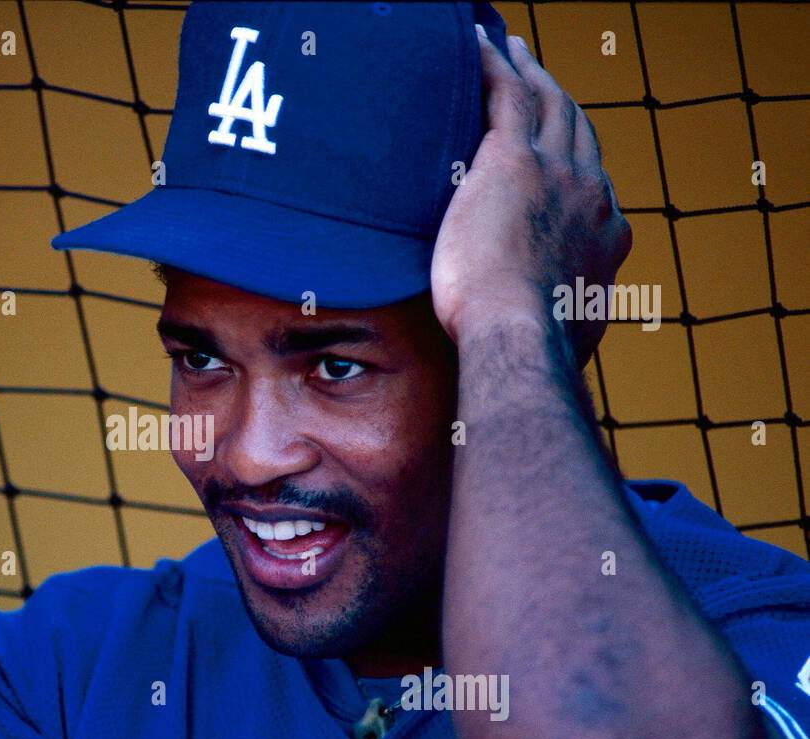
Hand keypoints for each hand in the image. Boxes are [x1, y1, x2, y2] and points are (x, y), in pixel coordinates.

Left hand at [430, 30, 631, 368]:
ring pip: (545, 100)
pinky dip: (493, 65)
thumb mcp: (567, 334)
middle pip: (576, 128)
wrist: (520, 337)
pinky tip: (478, 44)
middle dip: (558, 96)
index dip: (577, 160)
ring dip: (528, 68)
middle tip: (538, 73)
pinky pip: (504, 94)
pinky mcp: (510, 159)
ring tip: (509, 46)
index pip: (593, 183)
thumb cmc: (530, 350)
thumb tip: (556, 338)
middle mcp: (591, 192)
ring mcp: (555, 171)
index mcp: (606, 233)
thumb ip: (565, 319)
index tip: (560, 152)